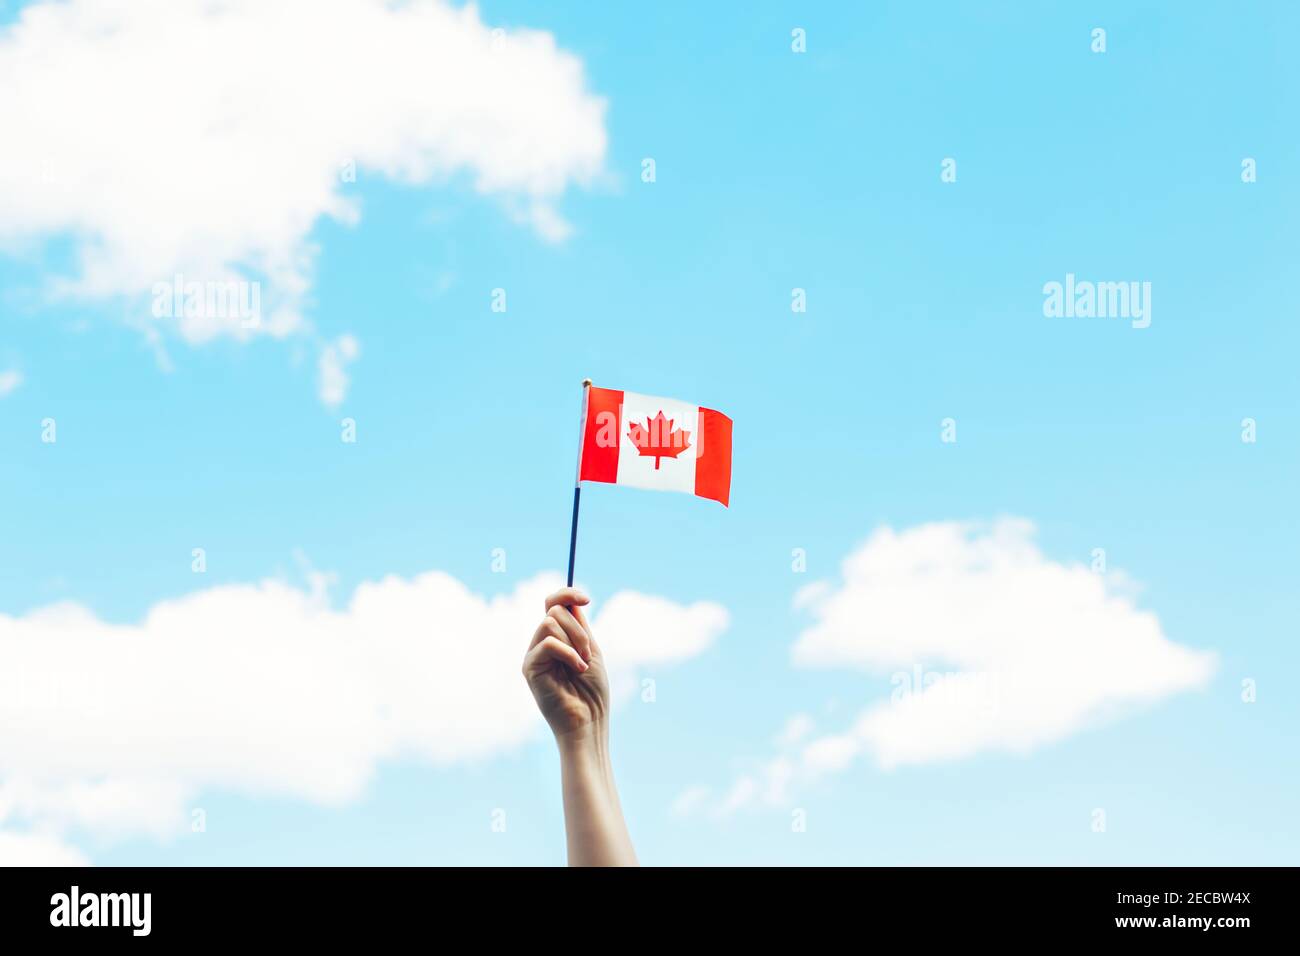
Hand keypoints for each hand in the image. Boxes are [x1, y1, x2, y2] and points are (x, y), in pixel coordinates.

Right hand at [522, 588, 609, 740]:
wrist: (589, 721)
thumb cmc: (592, 691)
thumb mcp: (590, 650)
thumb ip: (579, 625)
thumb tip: (570, 599)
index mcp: (557, 638)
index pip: (553, 603)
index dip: (567, 594)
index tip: (586, 599)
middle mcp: (541, 643)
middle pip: (553, 610)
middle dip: (578, 628)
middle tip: (587, 654)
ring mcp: (533, 655)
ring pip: (550, 623)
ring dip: (575, 641)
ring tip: (582, 664)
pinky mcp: (529, 667)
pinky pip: (548, 643)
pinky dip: (568, 653)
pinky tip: (577, 669)